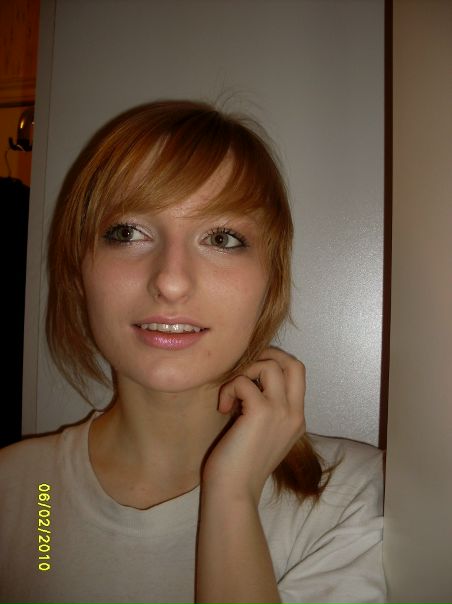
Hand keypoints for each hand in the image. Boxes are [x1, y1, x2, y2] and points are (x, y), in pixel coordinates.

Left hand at [202, 347, 305, 504]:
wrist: (234, 491)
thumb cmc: (240, 464)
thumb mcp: (262, 432)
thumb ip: (265, 408)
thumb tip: (249, 380)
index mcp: (296, 419)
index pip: (297, 375)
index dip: (274, 364)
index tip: (251, 374)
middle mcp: (294, 413)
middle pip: (295, 363)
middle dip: (269, 356)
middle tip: (247, 369)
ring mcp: (281, 412)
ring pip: (271, 365)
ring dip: (245, 372)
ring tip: (232, 393)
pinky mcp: (261, 412)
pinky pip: (244, 381)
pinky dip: (230, 389)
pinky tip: (223, 407)